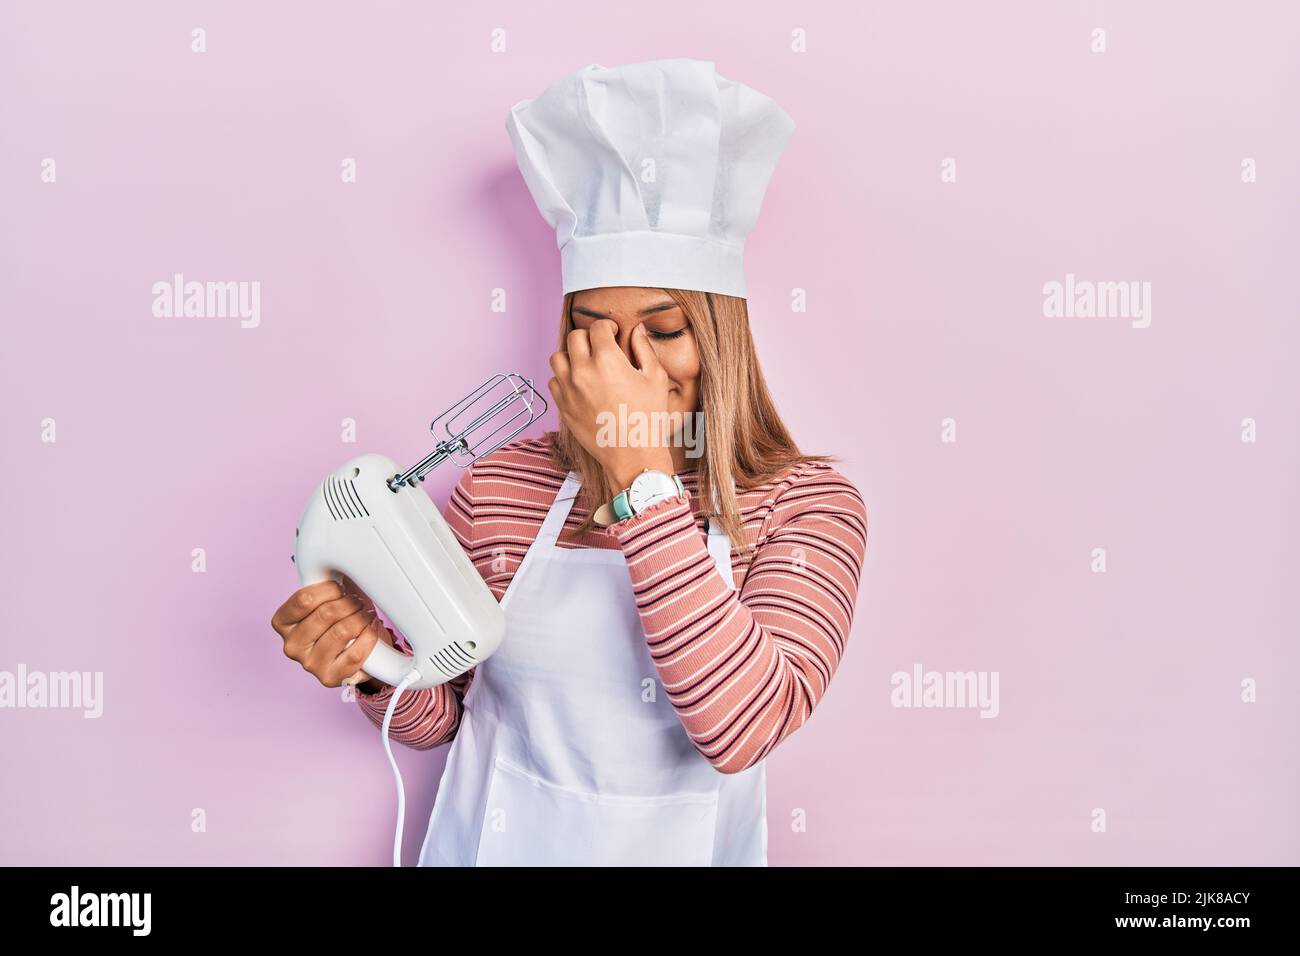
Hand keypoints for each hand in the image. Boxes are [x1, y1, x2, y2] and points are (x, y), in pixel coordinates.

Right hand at [270, 576, 397, 688]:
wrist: (355, 647)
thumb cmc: (339, 618)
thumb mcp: (327, 596)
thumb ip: (323, 580)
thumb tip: (334, 559)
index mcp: (283, 622)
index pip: (304, 599)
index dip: (330, 590)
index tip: (341, 588)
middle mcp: (291, 646)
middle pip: (326, 614)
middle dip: (349, 603)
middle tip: (357, 603)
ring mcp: (310, 665)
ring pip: (342, 631)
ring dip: (361, 619)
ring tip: (365, 616)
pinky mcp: (330, 678)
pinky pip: (356, 652)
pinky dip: (369, 637)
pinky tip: (370, 631)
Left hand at [548, 319, 676, 488]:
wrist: (632, 455)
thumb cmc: (648, 417)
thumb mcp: (655, 378)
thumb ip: (644, 349)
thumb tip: (637, 330)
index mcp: (607, 359)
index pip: (597, 327)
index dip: (607, 326)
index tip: (612, 332)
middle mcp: (583, 371)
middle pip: (574, 338)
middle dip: (588, 337)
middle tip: (599, 346)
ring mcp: (569, 389)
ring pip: (557, 358)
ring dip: (571, 356)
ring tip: (585, 363)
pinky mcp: (563, 406)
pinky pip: (553, 382)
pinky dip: (563, 378)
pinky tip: (579, 384)